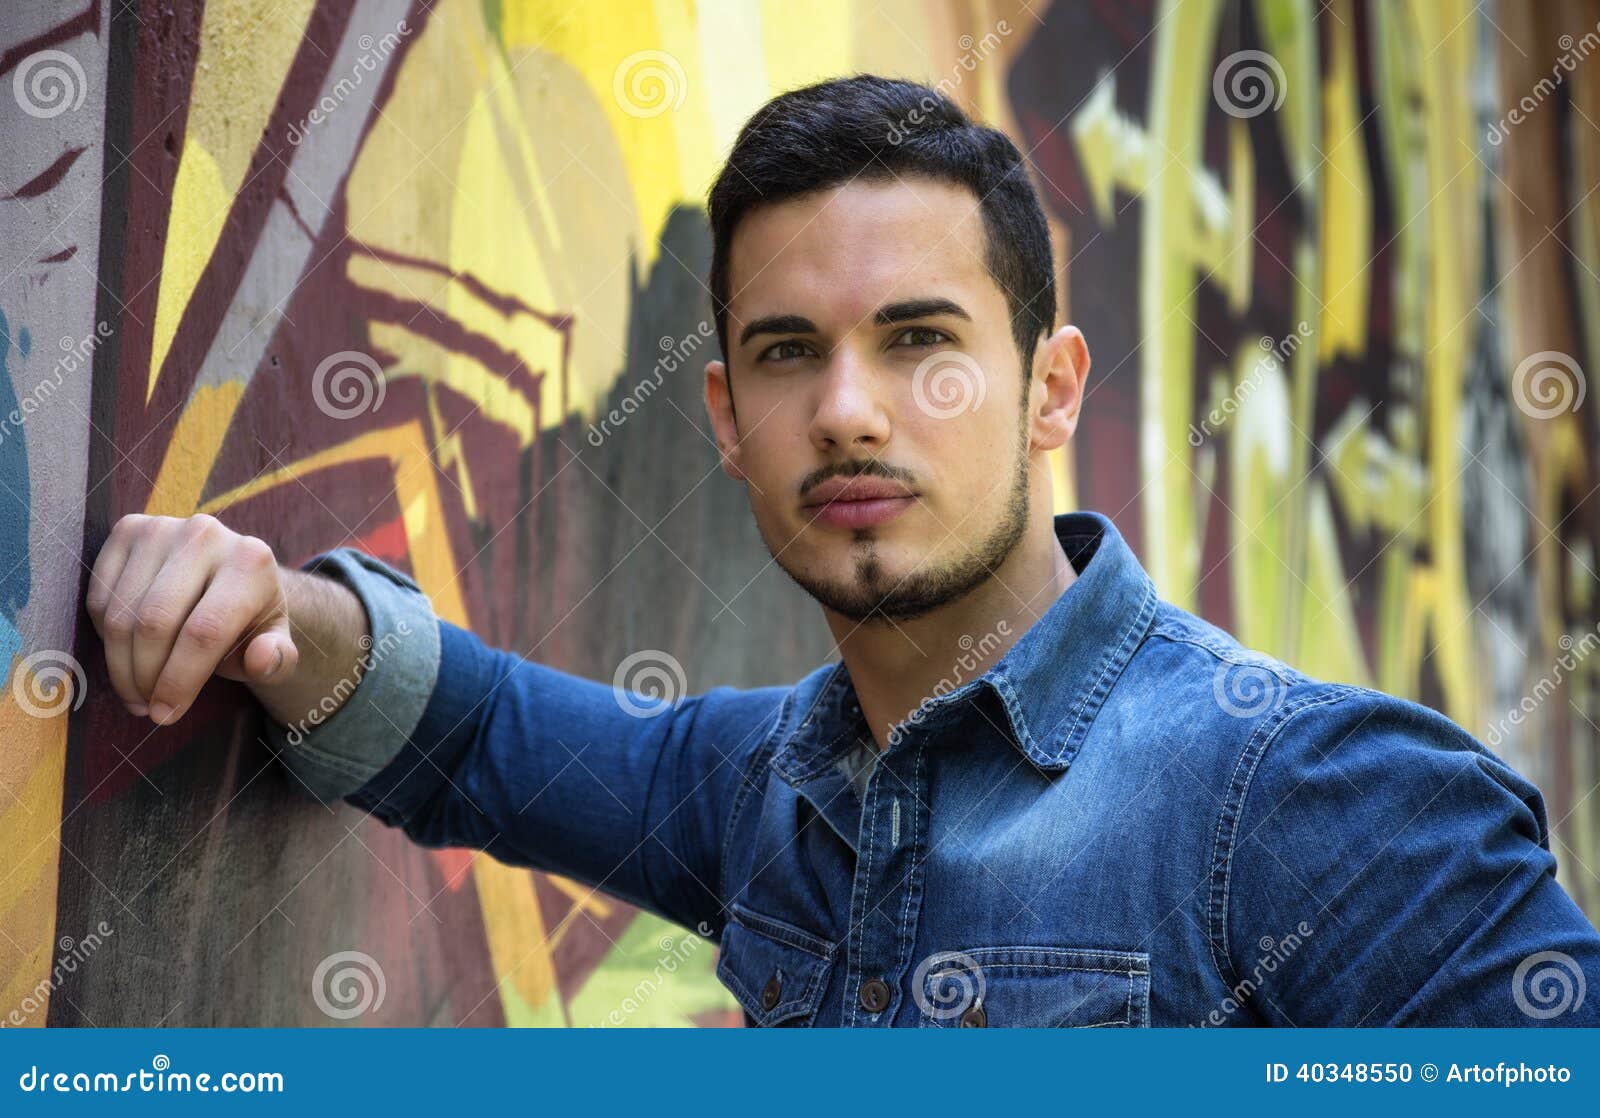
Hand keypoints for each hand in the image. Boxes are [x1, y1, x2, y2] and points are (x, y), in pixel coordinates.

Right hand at [86, 513, 299, 723]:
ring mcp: (163, 527)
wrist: (229, 573)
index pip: (205, 632)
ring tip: (137, 692)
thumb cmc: (249, 620)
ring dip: (121, 665)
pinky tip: (126, 654)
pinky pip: (100, 597)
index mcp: (252, 562)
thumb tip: (261, 659)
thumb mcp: (273, 643)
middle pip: (155, 623)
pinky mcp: (129, 529)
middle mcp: (206, 535)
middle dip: (146, 677)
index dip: (180, 680)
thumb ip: (277, 660)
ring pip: (121, 613)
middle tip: (149, 708)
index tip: (167, 714)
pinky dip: (104, 638)